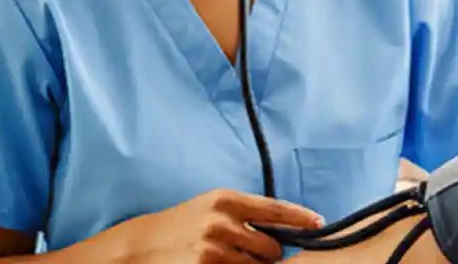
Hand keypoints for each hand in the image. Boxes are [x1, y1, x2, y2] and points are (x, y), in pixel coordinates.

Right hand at [129, 188, 323, 262]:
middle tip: (253, 255)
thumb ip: (245, 214)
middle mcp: (221, 222)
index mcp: (225, 200)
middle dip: (269, 255)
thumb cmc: (180, 226)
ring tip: (230, 261)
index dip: (300, 218)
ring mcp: (213, 249)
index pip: (274, 208)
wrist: (138, 247)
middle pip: (272, 247)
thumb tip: (283, 229)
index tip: (319, 223)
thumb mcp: (211, 208)